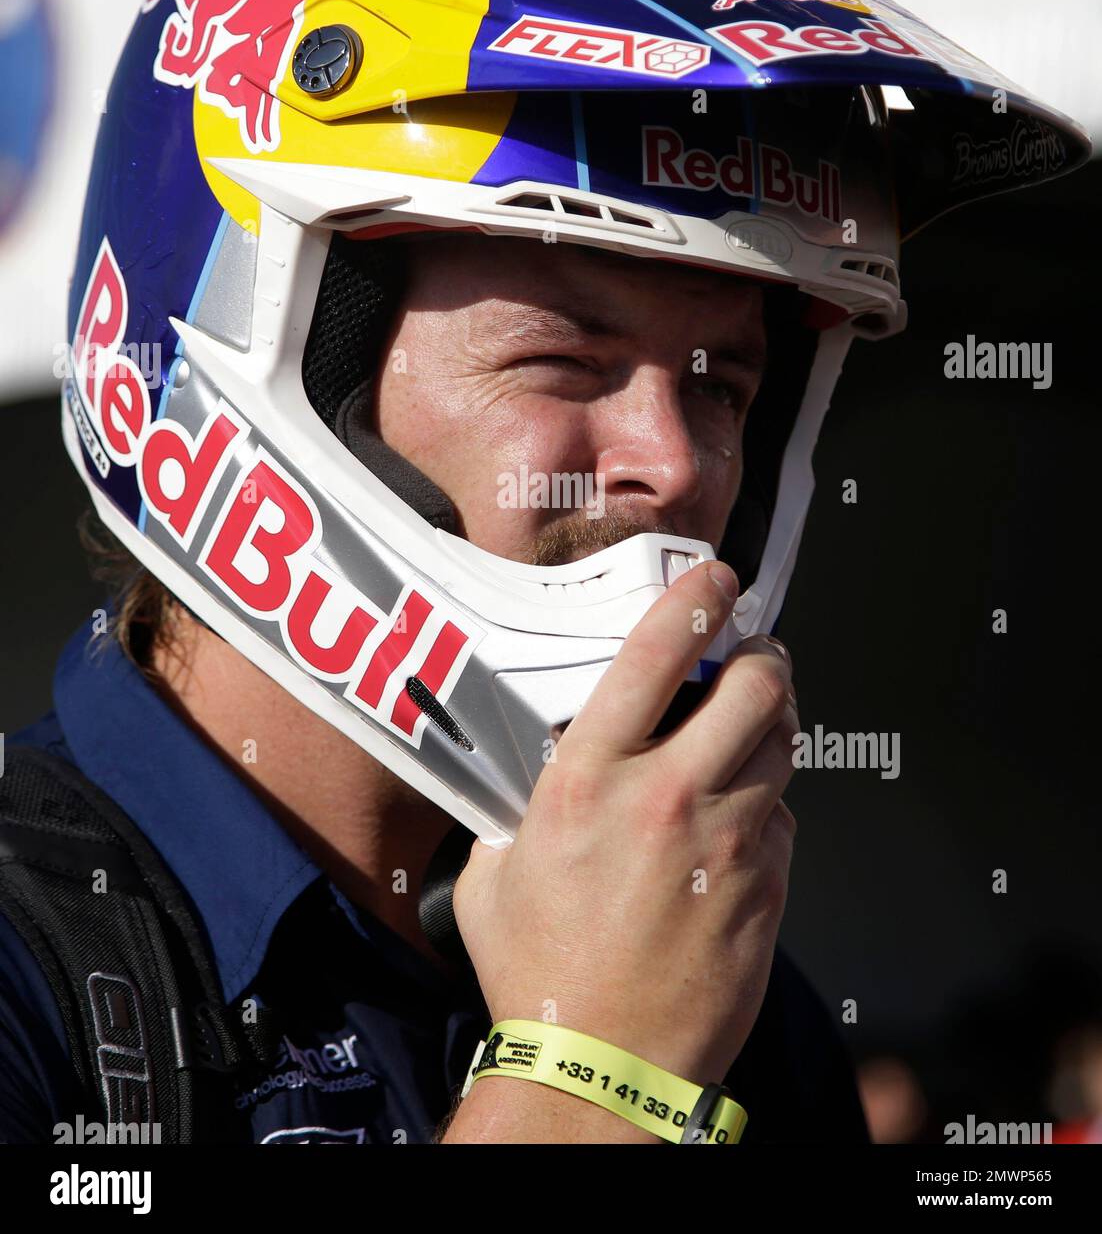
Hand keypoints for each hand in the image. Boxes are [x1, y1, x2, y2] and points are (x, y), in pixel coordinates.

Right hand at [453, 561, 798, 1086]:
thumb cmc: (541, 974)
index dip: (694, 595)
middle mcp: (666, 796)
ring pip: (785, 741)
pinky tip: (738, 826)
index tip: (715, 577)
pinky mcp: (769, 887)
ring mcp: (728, 842)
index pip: (655, 651)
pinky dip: (769, 806)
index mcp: (589, 779)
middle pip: (755, 683)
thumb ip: (517, 807)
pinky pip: (787, 817)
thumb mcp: (494, 869)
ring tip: (751, 726)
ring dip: (773, 721)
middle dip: (762, 656)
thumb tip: (531, 778)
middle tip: (752, 657)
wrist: (601, 1068)